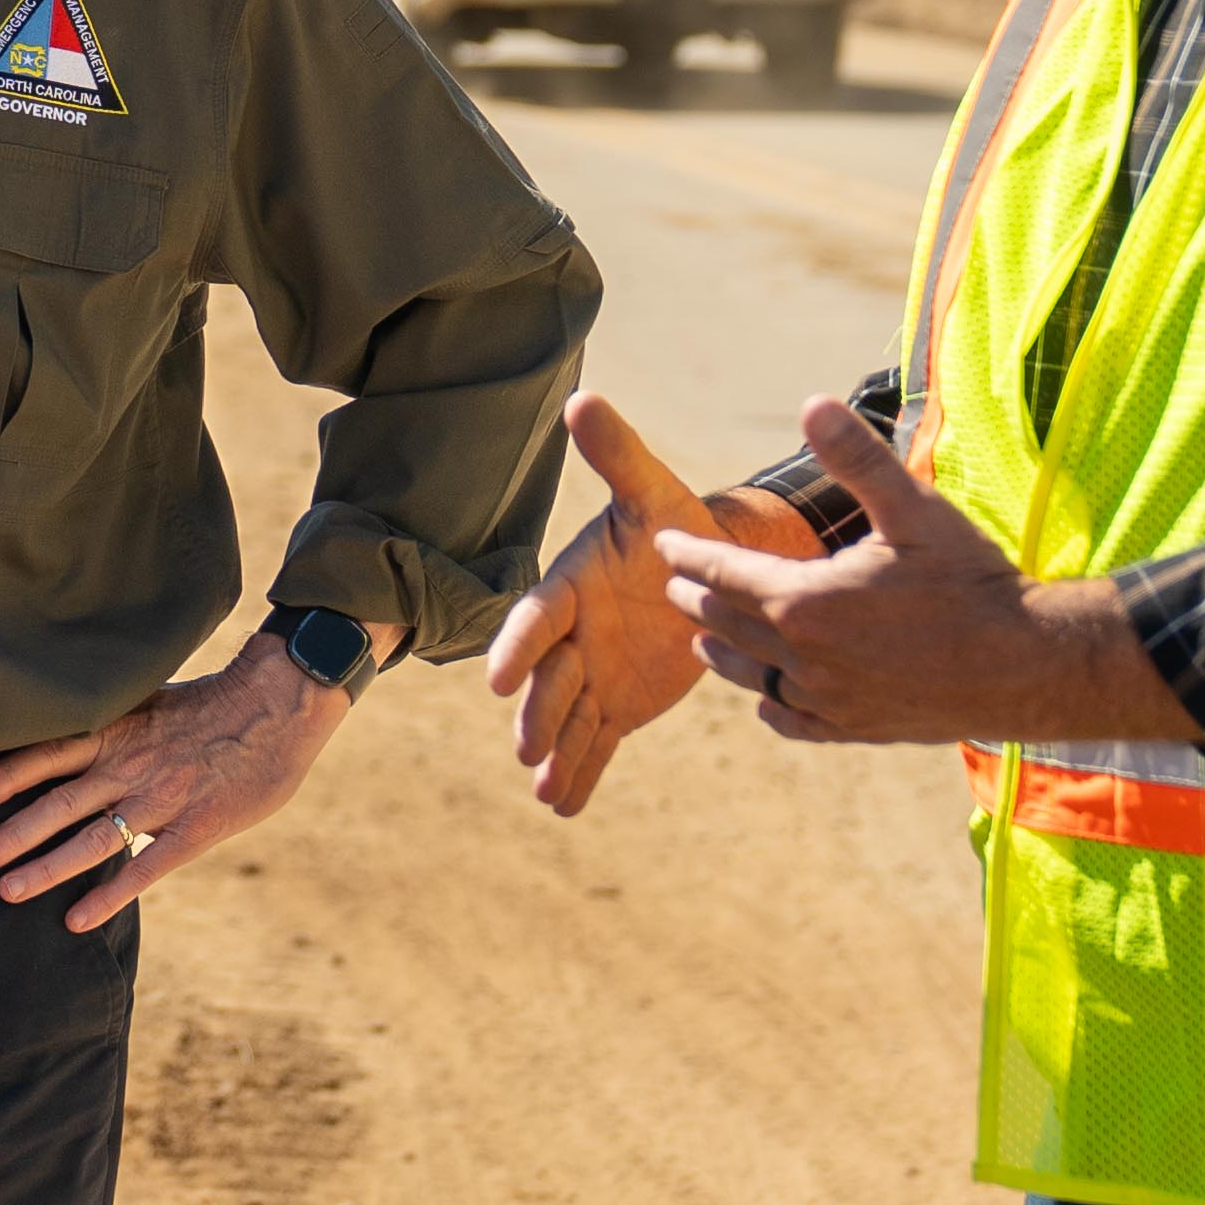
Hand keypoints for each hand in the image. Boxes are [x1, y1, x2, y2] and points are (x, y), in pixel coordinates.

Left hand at [0, 622, 392, 932]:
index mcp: (119, 730)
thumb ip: (116, 723)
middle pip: (60, 803)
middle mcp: (130, 766)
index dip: (8, 774)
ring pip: (92, 839)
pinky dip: (109, 896)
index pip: (50, 752)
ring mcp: (162, 800)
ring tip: (8, 892)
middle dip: (13, 833)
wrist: (277, 705)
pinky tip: (77, 921)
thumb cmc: (215, 702)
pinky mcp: (194, 830)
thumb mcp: (153, 698)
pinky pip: (144, 868)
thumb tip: (77, 733)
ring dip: (47, 867)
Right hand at [484, 393, 800, 814]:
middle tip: (527, 746)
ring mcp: (590, 675)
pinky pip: (595, 742)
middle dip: (538, 713)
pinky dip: (581, 772)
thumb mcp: (652, 492)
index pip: (538, 617)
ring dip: (555, 752)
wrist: (706, 572)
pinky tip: (566, 805)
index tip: (499, 679)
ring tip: (544, 789)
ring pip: (568, 718)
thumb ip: (618, 455)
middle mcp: (572, 636)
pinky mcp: (615, 705)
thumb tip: (583, 399)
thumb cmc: (676, 524)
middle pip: (548, 678)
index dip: (519, 647)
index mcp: (571, 585)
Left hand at [652, 397, 1190, 744]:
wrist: (1027, 666)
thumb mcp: (914, 508)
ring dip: (723, 653)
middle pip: (729, 625)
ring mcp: (829, 699)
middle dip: (698, 601)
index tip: (663, 545)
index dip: (690, 557)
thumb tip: (811, 403)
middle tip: (675, 586)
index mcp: (805, 601)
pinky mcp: (857, 729)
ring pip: (754, 676)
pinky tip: (769, 697)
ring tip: (703, 640)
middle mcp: (805, 656)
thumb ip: (857, 458)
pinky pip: (794, 720)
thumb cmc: (970, 581)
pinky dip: (772, 704)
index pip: (724, 574)